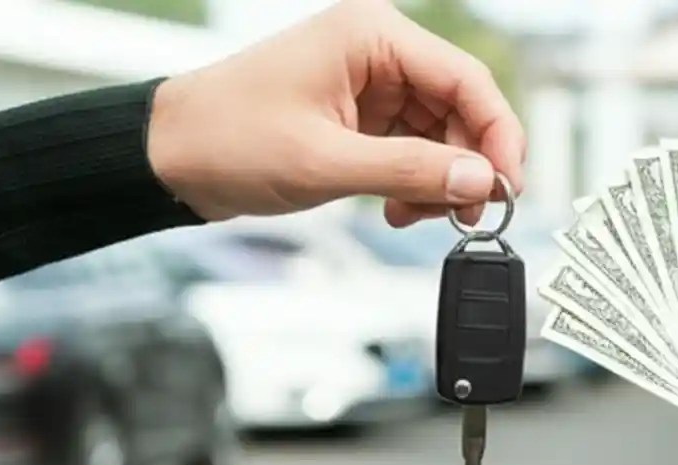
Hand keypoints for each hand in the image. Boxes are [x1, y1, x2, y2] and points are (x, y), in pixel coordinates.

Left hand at [145, 0, 524, 225]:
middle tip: (467, 215)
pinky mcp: (361, 119)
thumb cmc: (226, 137)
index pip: (465, 80)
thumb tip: (479, 182)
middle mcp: (377, 54)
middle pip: (461, 110)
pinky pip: (413, 152)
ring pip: (442, 137)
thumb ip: (410, 172)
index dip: (497, 136)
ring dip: (438, 183)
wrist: (170, 157)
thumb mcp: (326, 162)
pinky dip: (414, 185)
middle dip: (466, 167)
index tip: (507, 186)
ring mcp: (370, 87)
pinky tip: (396, 209)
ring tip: (413, 214)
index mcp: (372, 37)